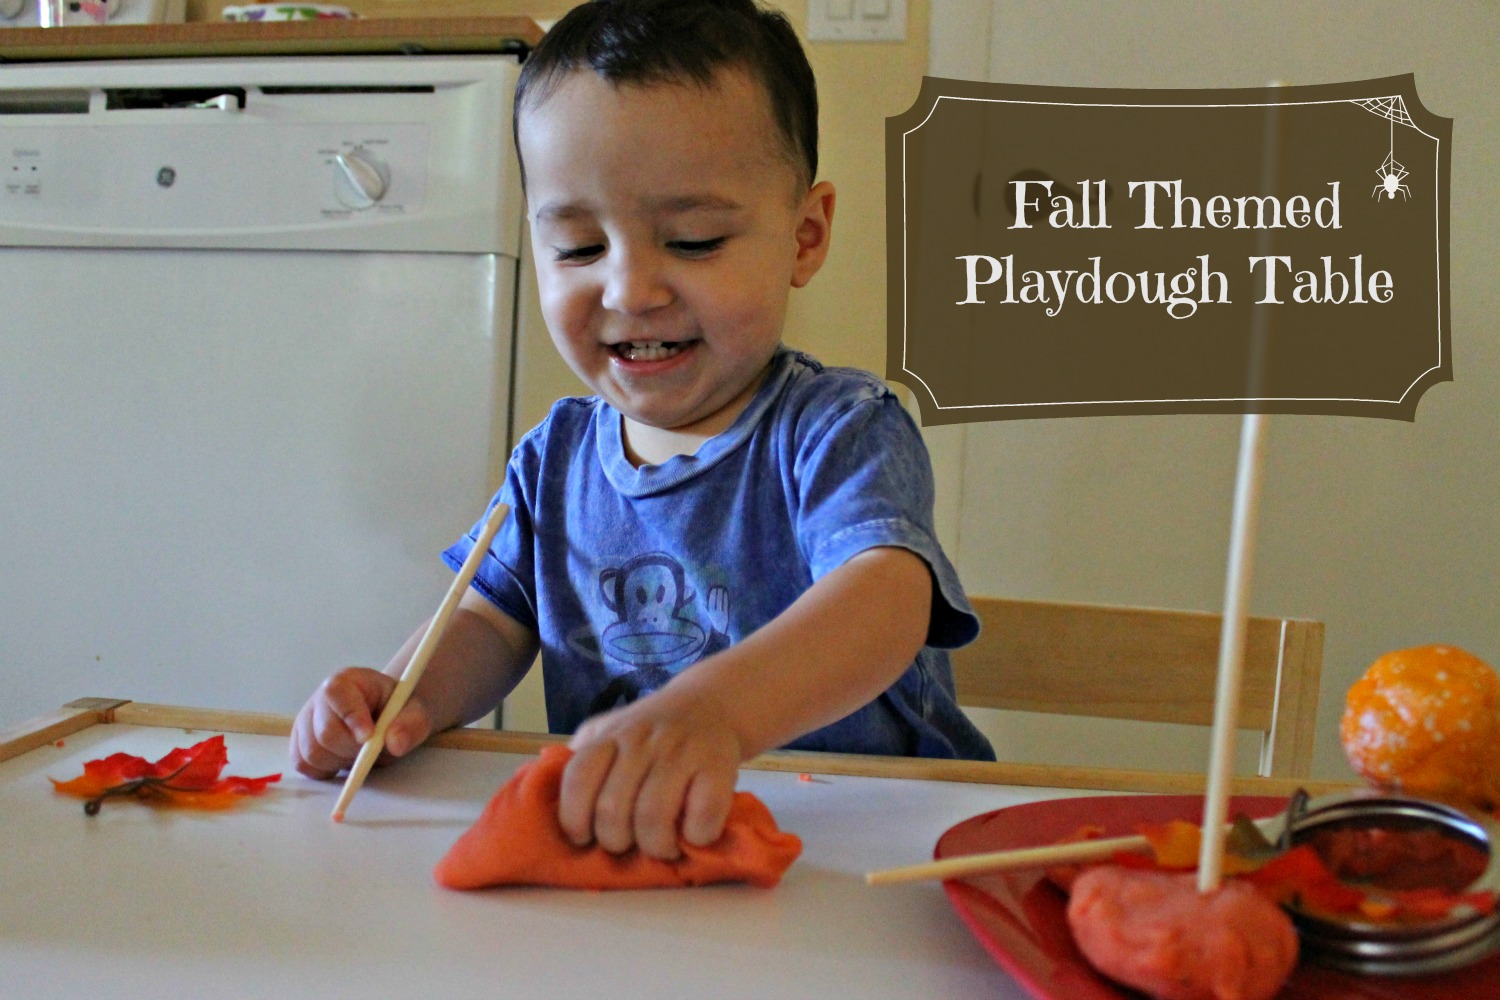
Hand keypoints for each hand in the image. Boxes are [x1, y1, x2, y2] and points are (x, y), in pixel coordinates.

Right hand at [289, 667, 433, 778]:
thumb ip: (410, 725)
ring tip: (359, 752)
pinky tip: (343, 759)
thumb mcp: (415, 713)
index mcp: (347, 681)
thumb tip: (395, 743)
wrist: (386, 717)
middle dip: (352, 749)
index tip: (369, 737)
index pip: (336, 693)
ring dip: (340, 762)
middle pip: (325, 733)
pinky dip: (325, 770)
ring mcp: (305, 721)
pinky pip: (303, 764)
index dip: (351, 717)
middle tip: (372, 749)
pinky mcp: (299, 743)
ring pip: (312, 753)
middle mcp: (319, 699)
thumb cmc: (398, 711)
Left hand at [559, 688, 743, 861]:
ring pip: (652, 818)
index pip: (577, 780)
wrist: (710, 704)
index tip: (584, 837)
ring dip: (655, 847)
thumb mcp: (608, 732)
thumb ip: (580, 760)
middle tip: (629, 844)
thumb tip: (544, 802)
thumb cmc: (649, 731)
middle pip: (612, 810)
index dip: (574, 819)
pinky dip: (695, 836)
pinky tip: (693, 833)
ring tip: (662, 846)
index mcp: (609, 736)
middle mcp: (641, 740)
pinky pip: (701, 816)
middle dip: (616, 842)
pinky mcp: (718, 765)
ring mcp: (680, 752)